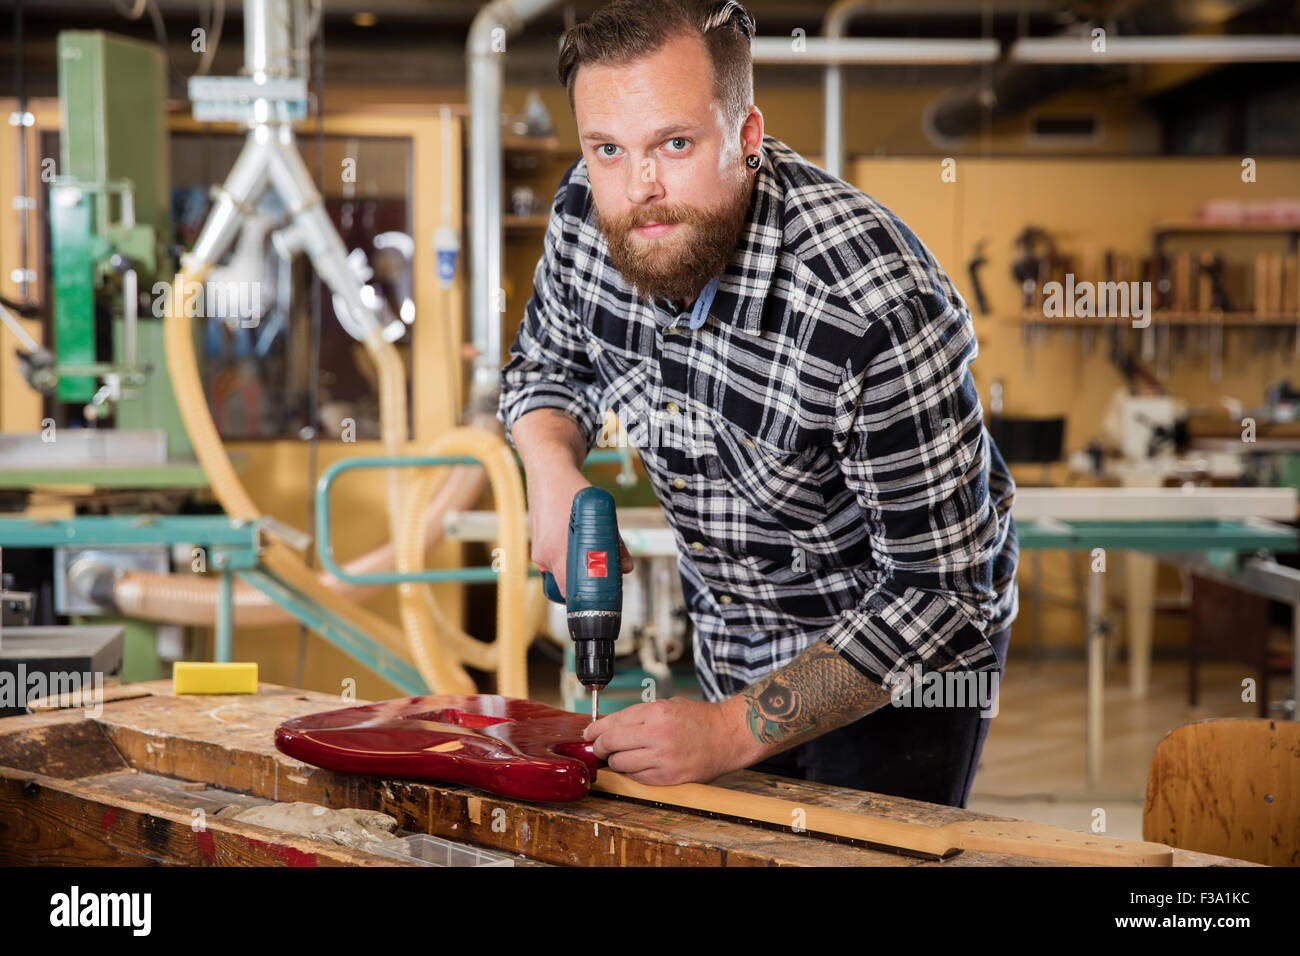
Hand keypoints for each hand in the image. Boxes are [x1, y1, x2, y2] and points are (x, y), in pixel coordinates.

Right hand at [527, 468, 632, 598]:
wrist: (549, 472)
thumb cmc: (575, 492)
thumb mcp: (602, 515)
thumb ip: (615, 543)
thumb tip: (626, 568)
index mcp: (558, 550)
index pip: (567, 589)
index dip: (582, 598)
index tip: (595, 600)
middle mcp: (545, 554)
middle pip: (565, 584)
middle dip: (582, 584)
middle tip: (598, 578)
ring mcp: (539, 550)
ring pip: (559, 572)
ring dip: (574, 568)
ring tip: (588, 552)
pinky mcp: (537, 545)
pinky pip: (552, 561)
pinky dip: (565, 557)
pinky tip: (574, 541)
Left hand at [583, 696, 756, 785]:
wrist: (729, 736)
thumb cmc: (699, 719)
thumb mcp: (668, 705)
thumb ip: (639, 715)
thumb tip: (608, 726)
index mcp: (657, 712)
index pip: (613, 722)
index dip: (596, 729)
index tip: (590, 733)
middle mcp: (658, 735)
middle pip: (611, 744)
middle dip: (599, 746)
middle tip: (598, 747)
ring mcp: (664, 759)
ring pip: (621, 764)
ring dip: (616, 761)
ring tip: (620, 756)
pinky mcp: (669, 778)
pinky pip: (638, 778)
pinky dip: (633, 772)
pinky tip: (639, 765)